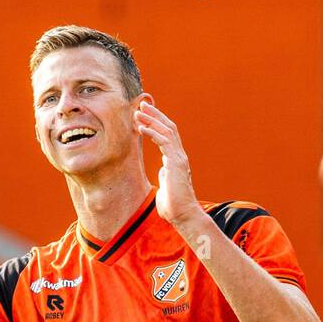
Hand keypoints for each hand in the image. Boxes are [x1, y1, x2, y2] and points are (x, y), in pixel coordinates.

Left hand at [135, 101, 200, 228]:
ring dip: (152, 120)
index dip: (157, 124)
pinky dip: (152, 132)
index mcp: (177, 161)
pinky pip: (164, 141)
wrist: (183, 216)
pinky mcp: (176, 163)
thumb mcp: (166, 186)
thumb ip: (165, 177)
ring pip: (167, 131)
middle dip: (155, 115)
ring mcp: (179, 158)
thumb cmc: (174, 206)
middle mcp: (180, 156)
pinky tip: (141, 128)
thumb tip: (162, 173)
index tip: (144, 116)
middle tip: (142, 105)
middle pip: (169, 128)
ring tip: (138, 112)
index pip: (168, 136)